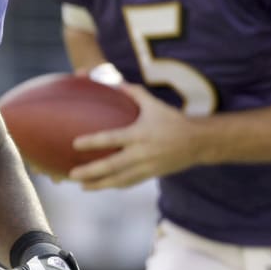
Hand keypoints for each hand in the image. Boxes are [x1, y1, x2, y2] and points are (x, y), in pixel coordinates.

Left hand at [68, 84, 194, 188]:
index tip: (75, 144)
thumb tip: (114, 82)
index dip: (93, 141)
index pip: (112, 139)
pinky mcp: (151, 175)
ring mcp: (147, 167)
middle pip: (112, 166)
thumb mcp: (154, 104)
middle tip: (72, 174)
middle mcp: (142, 153)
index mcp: (140, 134)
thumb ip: (134, 93)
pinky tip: (100, 186)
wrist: (198, 142)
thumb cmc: (173, 120)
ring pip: (119, 180)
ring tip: (81, 186)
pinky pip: (129, 182)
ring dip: (99, 184)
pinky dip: (114, 185)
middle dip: (91, 172)